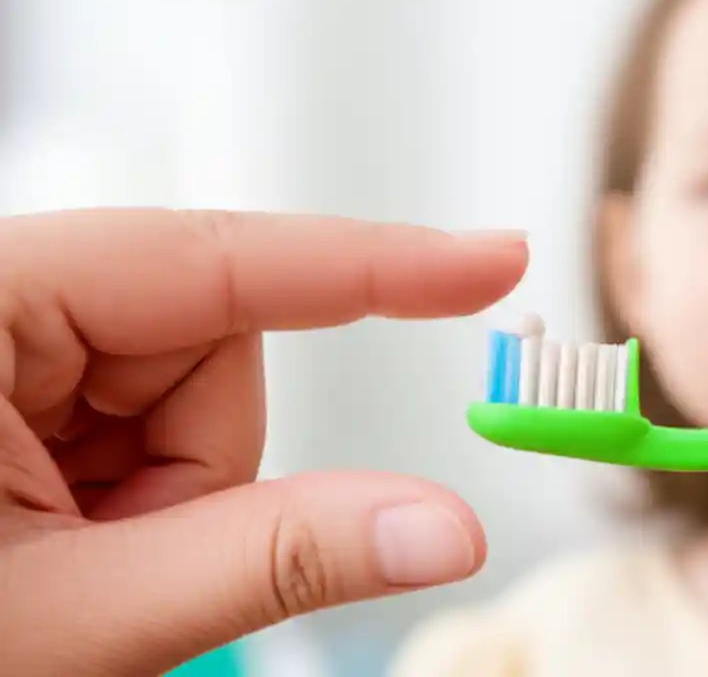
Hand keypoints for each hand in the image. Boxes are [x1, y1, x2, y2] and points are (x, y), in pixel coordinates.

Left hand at [0, 208, 526, 674]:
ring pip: (188, 388)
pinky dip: (146, 489)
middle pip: (209, 338)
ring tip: (82, 559)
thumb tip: (445, 527)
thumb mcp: (79, 616)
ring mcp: (13, 345)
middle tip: (132, 551)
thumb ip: (272, 560)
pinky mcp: (24, 391)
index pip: (218, 258)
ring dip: (169, 486)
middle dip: (201, 460)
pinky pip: (150, 417)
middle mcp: (2, 304)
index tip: (492, 261)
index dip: (376, 264)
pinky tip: (70, 538)